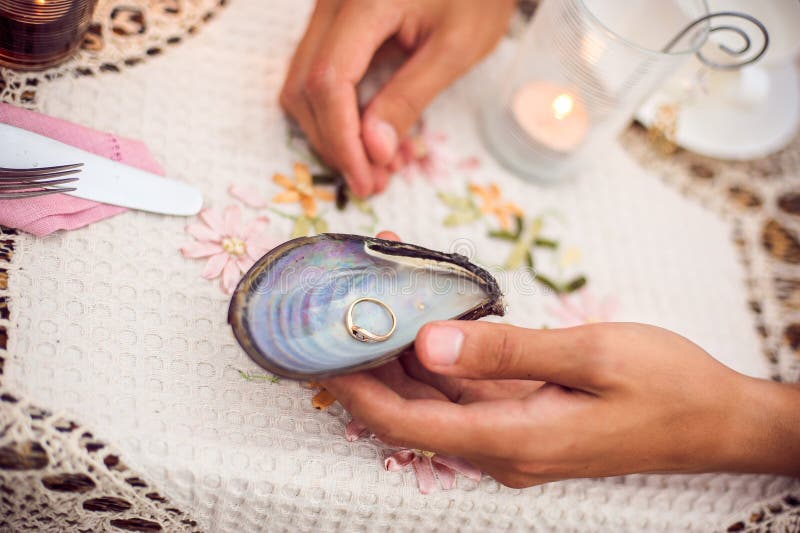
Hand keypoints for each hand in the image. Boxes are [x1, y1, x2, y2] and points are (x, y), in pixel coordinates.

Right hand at [280, 0, 514, 196]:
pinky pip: (318, 72)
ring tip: (378, 164)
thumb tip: (373, 151)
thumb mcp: (455, 49)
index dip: (341, 139)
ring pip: (303, 83)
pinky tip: (371, 136)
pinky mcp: (334, 21)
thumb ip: (409, 98)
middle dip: (334, 143)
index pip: (329, 80)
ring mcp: (327, 9)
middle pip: (305, 85)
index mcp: (365, 1)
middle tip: (373, 182)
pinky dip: (338, 112)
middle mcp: (332, 1)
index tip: (365, 179)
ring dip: (332, 132)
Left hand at [325, 293, 799, 486]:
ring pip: (438, 403)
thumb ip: (506, 352)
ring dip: (404, 360)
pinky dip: (443, 360)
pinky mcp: (528, 422)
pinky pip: (470, 396)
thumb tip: (429, 343)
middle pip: (414, 414)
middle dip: (371, 369)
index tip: (319, 357)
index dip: (357, 393)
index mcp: (515, 440)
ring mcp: (516, 438)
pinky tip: (430, 323)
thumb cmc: (667, 386)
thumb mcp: (590, 355)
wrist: (717, 420)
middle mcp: (504, 448)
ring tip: (376, 306)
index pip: (408, 423)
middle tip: (340, 316)